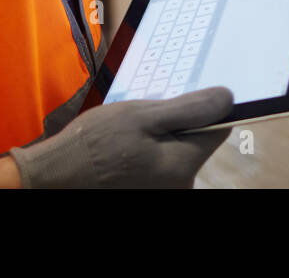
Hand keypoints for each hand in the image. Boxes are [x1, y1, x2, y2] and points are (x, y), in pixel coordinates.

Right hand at [8, 86, 233, 187]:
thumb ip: (189, 109)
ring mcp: (166, 191)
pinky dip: (149, 151)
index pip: (217, 129)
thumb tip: (228, 98)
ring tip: (130, 131)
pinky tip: (127, 146)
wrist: (59, 173)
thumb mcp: (142, 115)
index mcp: (184, 164)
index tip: (180, 98)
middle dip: (176, 123)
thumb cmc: (97, 142)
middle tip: (145, 113)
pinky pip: (161, 164)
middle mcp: (182, 184)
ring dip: (160, 136)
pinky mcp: (151, 191)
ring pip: (176, 151)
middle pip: (196, 141)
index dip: (203, 108)